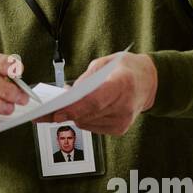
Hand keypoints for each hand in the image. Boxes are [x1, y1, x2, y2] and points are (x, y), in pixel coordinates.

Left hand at [35, 53, 157, 136]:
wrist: (148, 81)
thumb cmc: (125, 69)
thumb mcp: (103, 64)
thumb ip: (84, 80)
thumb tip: (66, 96)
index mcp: (122, 84)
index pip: (95, 102)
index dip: (74, 109)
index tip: (56, 113)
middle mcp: (125, 106)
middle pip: (88, 115)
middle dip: (65, 114)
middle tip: (44, 113)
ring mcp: (123, 120)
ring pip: (87, 123)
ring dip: (73, 116)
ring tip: (61, 107)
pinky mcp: (120, 129)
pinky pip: (92, 127)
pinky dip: (83, 118)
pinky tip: (80, 111)